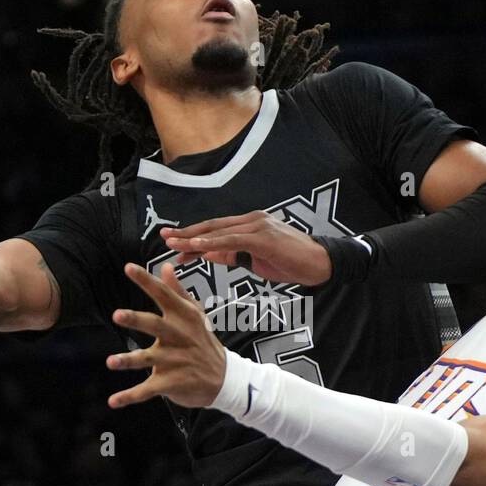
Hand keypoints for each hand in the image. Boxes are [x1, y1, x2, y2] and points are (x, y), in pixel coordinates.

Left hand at [106, 262, 226, 409]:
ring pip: (148, 359)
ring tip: (110, 362)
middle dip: (136, 320)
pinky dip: (130, 396)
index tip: (128, 267)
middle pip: (155, 325)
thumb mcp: (195, 315)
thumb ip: (177, 291)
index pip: (163, 295)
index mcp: (182, 317)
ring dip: (129, 360)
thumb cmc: (204, 341)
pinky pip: (148, 390)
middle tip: (117, 315)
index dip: (146, 281)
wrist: (225, 379)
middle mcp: (178, 337)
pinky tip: (113, 401)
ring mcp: (175, 361)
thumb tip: (165, 266)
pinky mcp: (171, 383)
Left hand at [161, 211, 331, 285]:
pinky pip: (234, 240)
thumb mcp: (255, 260)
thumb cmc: (291, 262)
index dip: (193, 236)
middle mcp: (251, 221)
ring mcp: (258, 227)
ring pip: (219, 232)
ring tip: (174, 244)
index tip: (174, 243)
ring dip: (194, 238)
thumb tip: (208, 254)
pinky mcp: (264, 237)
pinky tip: (199, 247)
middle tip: (165, 238)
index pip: (215, 230)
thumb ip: (232, 255)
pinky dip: (214, 242)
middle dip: (186, 233)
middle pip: (212, 226)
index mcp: (249, 225)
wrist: (320, 264)